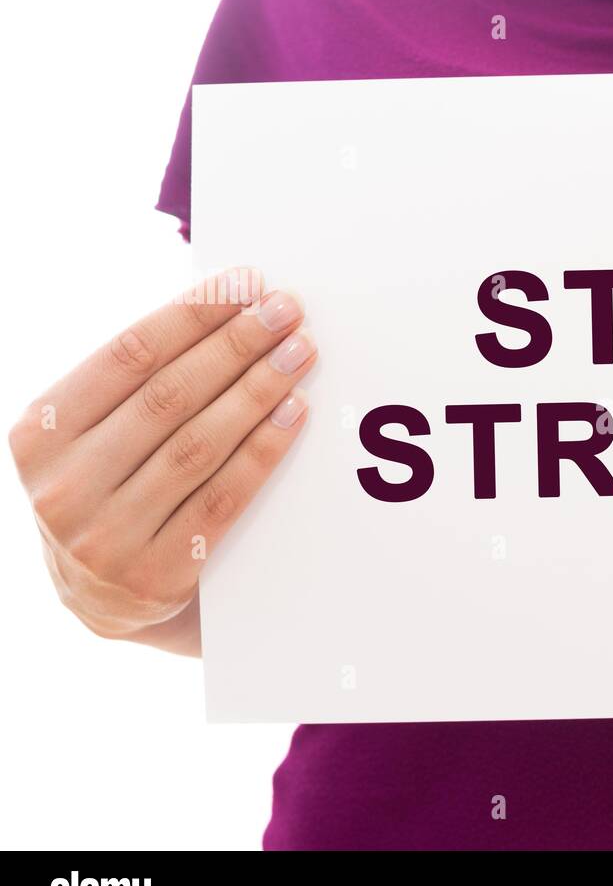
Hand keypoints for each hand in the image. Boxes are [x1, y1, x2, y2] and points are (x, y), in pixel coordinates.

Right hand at [8, 268, 316, 655]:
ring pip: (198, 445)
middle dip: (237, 344)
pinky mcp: (155, 576)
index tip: (245, 282)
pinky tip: (294, 413)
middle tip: (287, 310)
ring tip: (300, 353)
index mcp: (39, 433)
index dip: (192, 315)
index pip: (127, 356)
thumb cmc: (110, 491)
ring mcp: (105, 536)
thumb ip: (136, 385)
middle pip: (169, 396)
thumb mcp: (94, 437)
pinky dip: (263, 450)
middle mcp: (63, 485)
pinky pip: (223, 499)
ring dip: (258, 390)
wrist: (103, 603)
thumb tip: (223, 305)